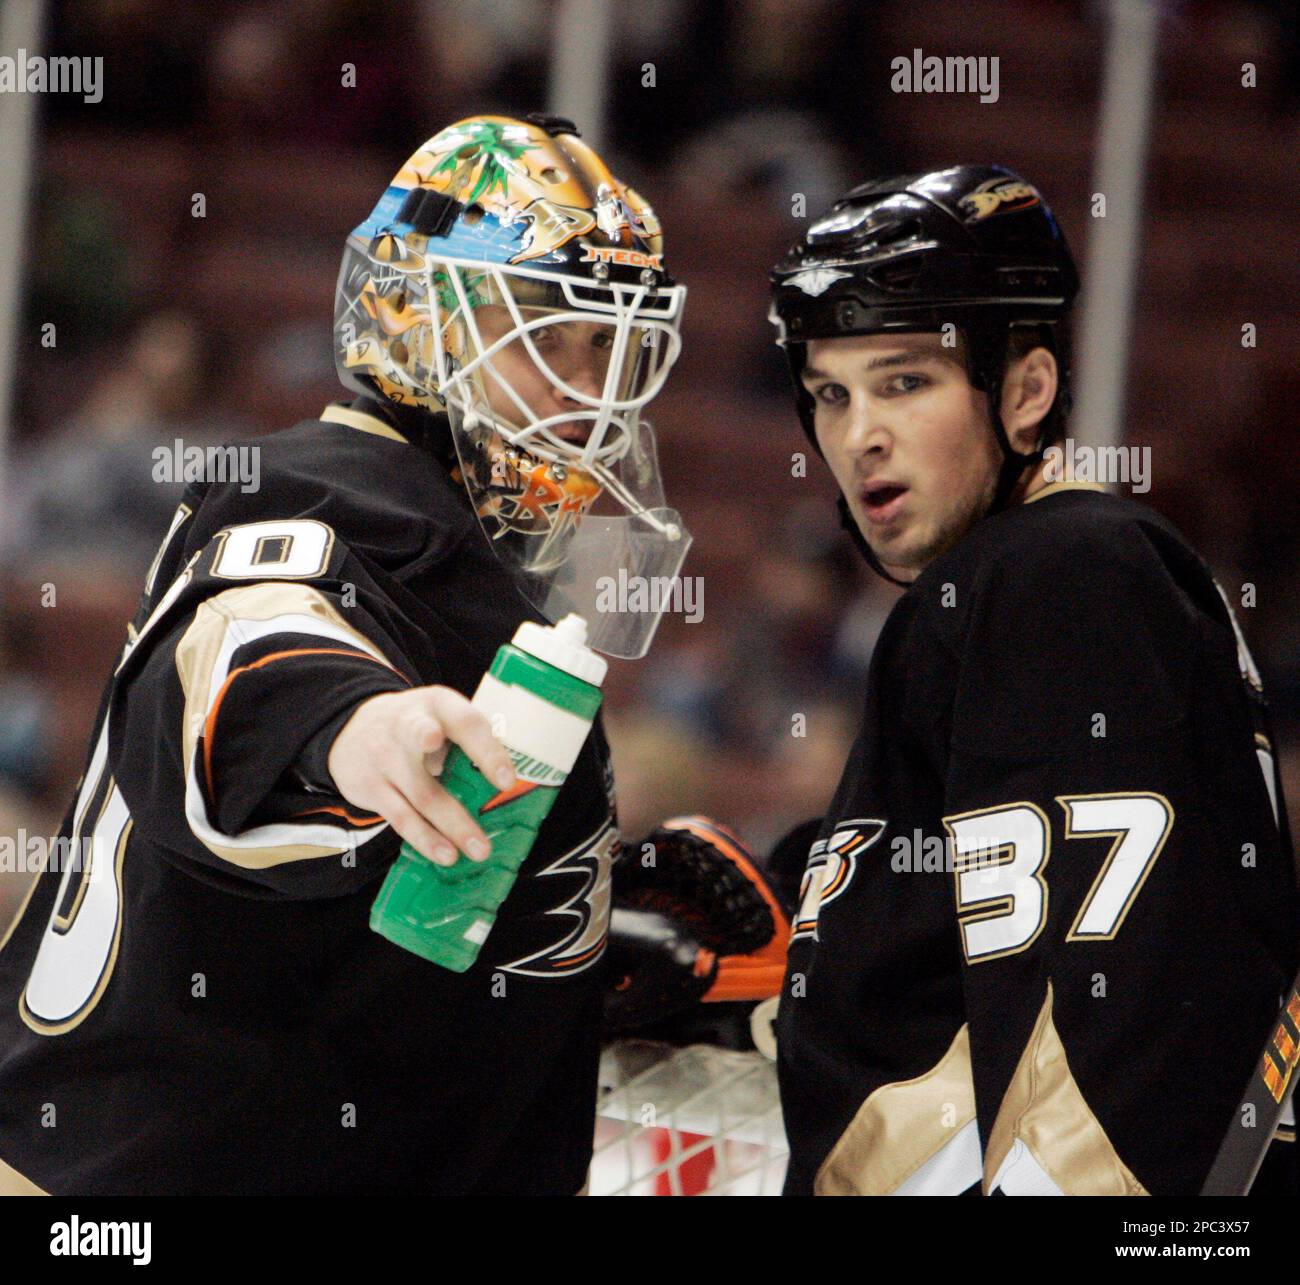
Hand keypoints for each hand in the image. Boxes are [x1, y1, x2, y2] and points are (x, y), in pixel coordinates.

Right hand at [327, 686, 514, 866]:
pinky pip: (400, 817)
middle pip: (435, 761)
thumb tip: (513, 783)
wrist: (350, 729)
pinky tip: (445, 854)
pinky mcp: (369, 787)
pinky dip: (425, 838)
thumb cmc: (415, 726)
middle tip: (486, 818)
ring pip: (421, 795)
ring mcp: (384, 757)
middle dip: (461, 775)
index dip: (488, 751)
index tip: (507, 781)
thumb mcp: (440, 715)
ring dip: (452, 826)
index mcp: (437, 704)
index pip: (466, 723)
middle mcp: (406, 726)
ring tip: (478, 850)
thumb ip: (470, 740)